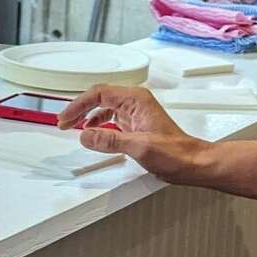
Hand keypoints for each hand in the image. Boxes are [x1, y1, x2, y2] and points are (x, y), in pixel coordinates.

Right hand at [57, 85, 209, 184]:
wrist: (193, 163)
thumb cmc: (176, 153)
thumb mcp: (139, 147)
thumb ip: (110, 140)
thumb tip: (85, 135)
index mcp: (136, 100)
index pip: (99, 93)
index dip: (78, 104)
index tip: (66, 118)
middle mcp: (136, 103)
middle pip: (99, 98)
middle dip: (80, 109)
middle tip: (63, 122)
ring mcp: (137, 114)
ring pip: (104, 108)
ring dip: (88, 116)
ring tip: (74, 127)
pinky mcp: (137, 126)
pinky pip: (112, 119)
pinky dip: (99, 124)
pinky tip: (94, 133)